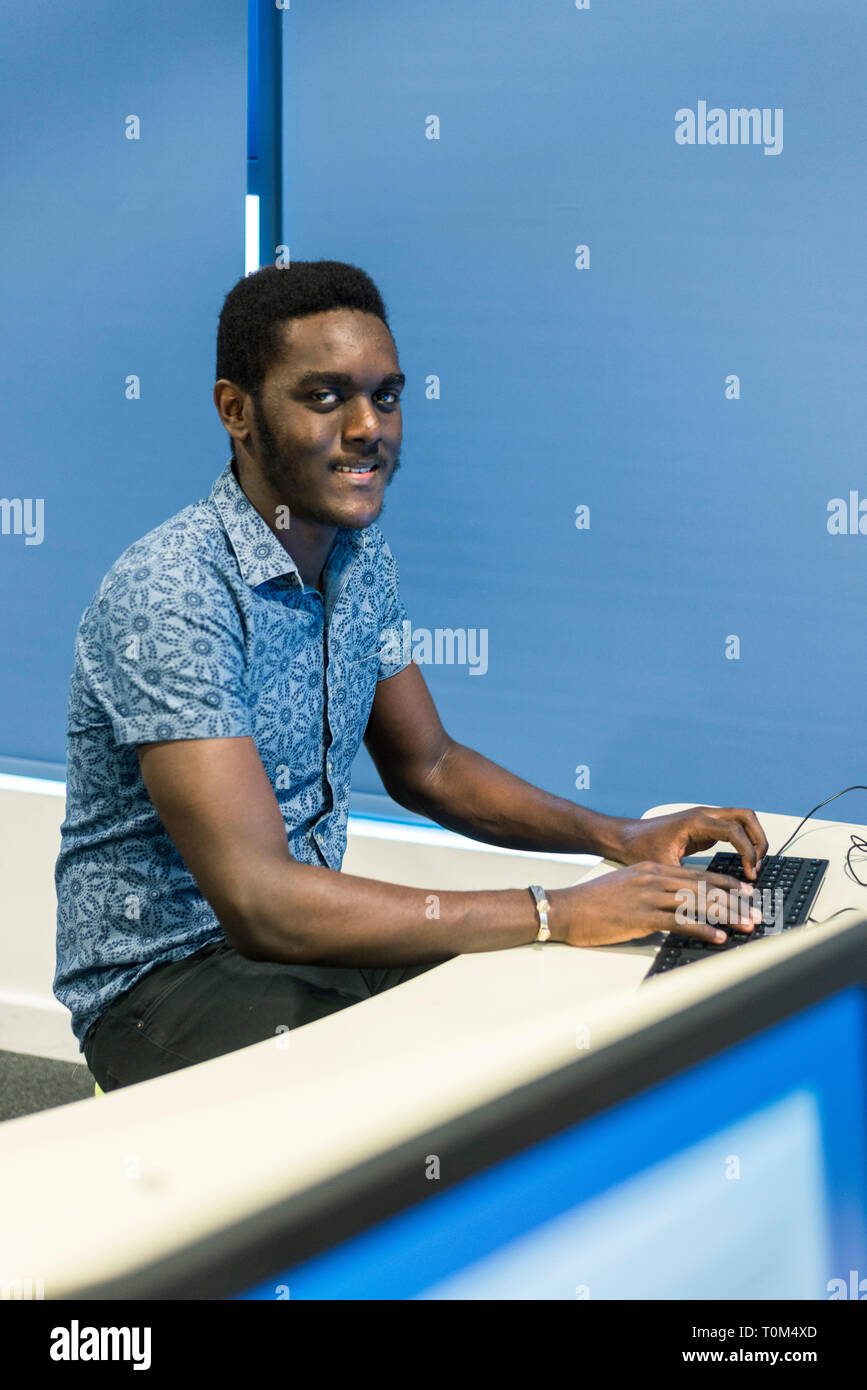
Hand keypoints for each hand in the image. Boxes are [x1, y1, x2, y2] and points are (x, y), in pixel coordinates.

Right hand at [548, 860, 763, 948]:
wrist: (566, 908)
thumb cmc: (592, 902)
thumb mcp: (626, 886)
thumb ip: (651, 890)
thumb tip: (675, 905)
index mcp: (652, 869)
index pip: (698, 874)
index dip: (725, 883)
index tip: (746, 892)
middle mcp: (655, 879)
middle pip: (704, 888)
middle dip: (735, 900)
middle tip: (756, 911)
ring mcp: (649, 896)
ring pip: (698, 904)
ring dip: (727, 916)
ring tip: (747, 925)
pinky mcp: (642, 916)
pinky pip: (680, 923)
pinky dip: (703, 930)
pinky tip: (718, 937)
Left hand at [613, 806, 768, 881]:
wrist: (626, 838)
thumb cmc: (640, 848)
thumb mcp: (664, 867)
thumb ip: (687, 881)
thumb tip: (707, 899)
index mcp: (696, 821)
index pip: (734, 830)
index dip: (748, 852)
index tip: (751, 872)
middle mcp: (704, 816)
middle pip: (746, 817)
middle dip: (759, 839)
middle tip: (759, 865)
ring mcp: (706, 820)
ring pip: (743, 820)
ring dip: (754, 839)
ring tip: (755, 865)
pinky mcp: (705, 828)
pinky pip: (733, 830)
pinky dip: (744, 843)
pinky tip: (743, 863)